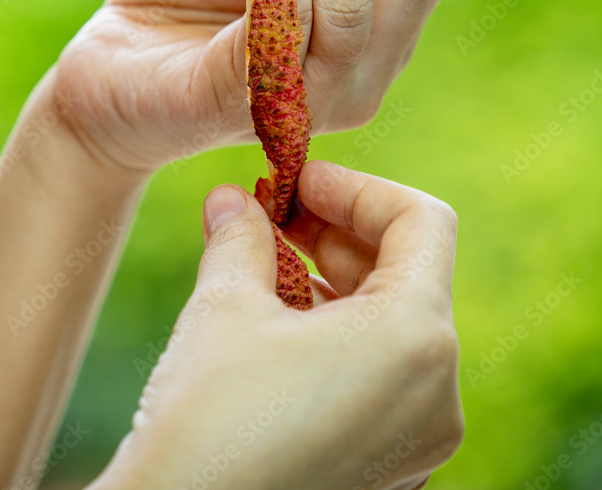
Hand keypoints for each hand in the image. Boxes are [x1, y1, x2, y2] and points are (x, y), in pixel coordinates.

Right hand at [89, 162, 462, 489]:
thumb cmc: (204, 420)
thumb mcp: (224, 305)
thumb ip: (242, 236)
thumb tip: (234, 200)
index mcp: (416, 340)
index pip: (421, 221)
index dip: (357, 188)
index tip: (298, 181)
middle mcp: (436, 393)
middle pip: (408, 272)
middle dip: (337, 233)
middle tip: (274, 215)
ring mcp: (418, 440)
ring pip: (394, 325)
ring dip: (332, 282)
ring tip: (264, 267)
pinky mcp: (390, 469)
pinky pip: (382, 377)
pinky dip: (338, 336)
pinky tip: (276, 328)